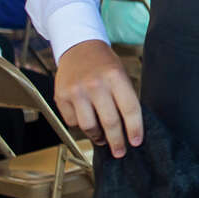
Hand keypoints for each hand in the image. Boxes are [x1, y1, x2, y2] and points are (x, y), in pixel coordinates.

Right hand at [54, 40, 142, 157]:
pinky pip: (73, 122)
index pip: (130, 109)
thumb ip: (124, 97)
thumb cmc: (103, 63)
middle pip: (110, 122)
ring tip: (103, 139)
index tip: (136, 141)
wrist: (79, 46)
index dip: (135, 129)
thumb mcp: (120, 73)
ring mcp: (77, 91)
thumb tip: (129, 127)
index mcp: (115, 77)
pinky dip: (81, 126)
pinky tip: (86, 120)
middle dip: (117, 141)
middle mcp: (95, 84)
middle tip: (120, 151)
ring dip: (98, 137)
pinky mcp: (62, 96)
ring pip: (89, 127)